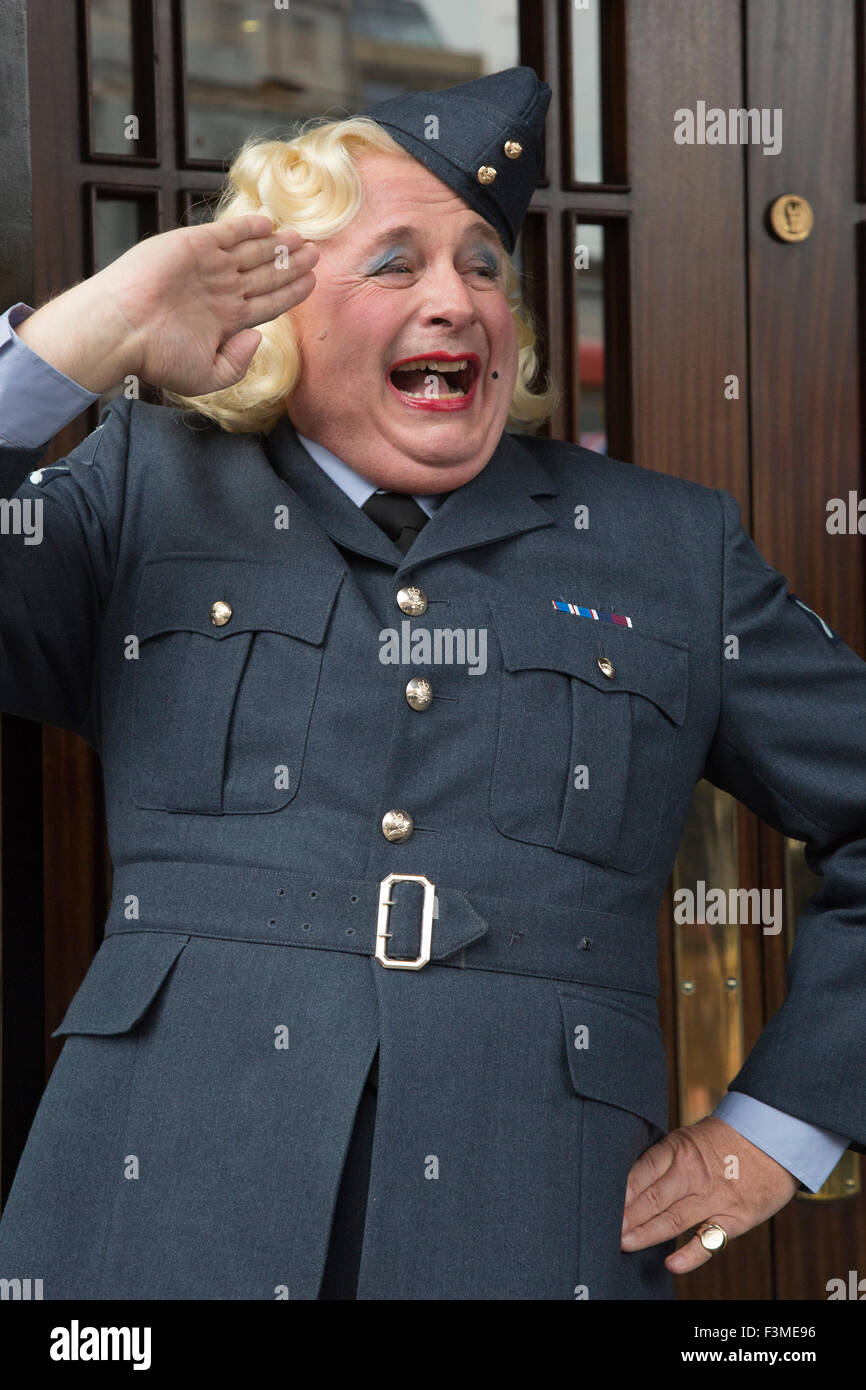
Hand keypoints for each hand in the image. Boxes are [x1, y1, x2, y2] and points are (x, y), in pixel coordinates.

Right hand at [15, 215, 318, 395]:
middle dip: (290, 264)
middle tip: (315, 253)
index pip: (268, 302)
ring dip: (277, 245)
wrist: (123, 328)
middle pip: (265, 274)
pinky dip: (248, 228)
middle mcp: (219, 291)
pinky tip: (270, 225)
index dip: (291, 291)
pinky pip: (227, 233)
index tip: (312, 282)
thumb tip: (259, 338)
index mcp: (225, 320)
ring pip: (252, 253)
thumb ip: (238, 364)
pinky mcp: (193, 245)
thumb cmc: (157, 356)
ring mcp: (207, 267)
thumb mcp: (207, 376)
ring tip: (302, 239)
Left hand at [620, 1116, 799, 1273]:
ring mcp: (714, 1198)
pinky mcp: (734, 1218)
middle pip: (655, 1197)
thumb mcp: (690, 1138)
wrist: (773, 1141)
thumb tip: (627, 1178)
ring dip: (647, 1233)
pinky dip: (691, 1254)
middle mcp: (695, 1174)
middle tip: (605, 1228)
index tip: (603, 1200)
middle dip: (628, 1215)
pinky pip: (709, 1240)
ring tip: (625, 1243)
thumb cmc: (725, 1141)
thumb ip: (663, 1158)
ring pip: (674, 1219)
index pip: (645, 1169)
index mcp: (680, 1149)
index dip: (625, 1188)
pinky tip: (671, 1264)